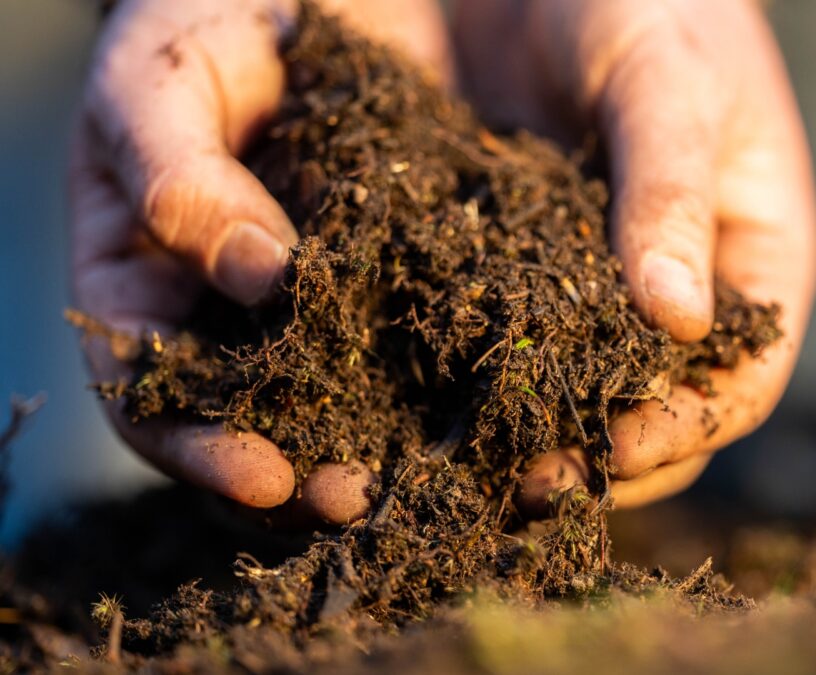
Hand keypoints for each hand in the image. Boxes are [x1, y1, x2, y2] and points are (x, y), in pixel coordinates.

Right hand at [70, 0, 450, 522]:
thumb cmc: (209, 14)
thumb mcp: (166, 73)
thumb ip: (176, 167)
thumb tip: (256, 273)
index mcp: (154, 282)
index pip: (155, 396)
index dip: (200, 448)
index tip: (269, 475)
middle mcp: (242, 310)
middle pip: (266, 422)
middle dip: (313, 468)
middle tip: (370, 496)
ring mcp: (336, 299)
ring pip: (362, 399)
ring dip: (403, 447)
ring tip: (449, 474)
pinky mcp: (422, 276)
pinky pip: (443, 343)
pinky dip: (472, 382)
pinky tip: (515, 404)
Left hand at [452, 0, 815, 512]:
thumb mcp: (670, 78)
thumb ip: (670, 187)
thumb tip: (680, 321)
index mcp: (751, 262)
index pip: (739, 383)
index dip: (681, 428)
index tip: (607, 452)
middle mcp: (679, 295)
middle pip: (658, 413)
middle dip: (596, 457)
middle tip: (518, 482)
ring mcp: (598, 290)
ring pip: (579, 395)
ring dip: (528, 440)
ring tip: (460, 465)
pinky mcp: (522, 271)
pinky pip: (505, 343)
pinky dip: (468, 381)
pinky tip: (413, 400)